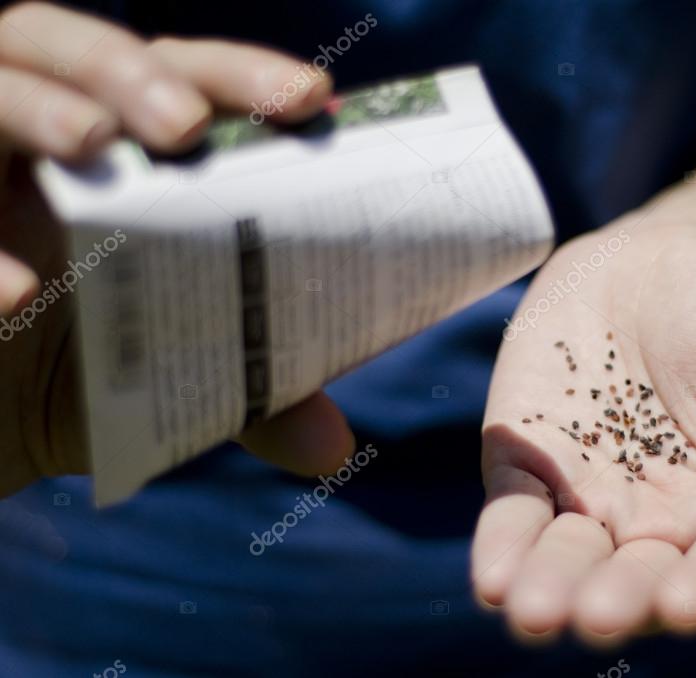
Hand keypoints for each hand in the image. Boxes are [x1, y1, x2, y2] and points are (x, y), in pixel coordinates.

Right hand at [0, 2, 352, 496]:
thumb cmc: (81, 373)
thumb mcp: (171, 383)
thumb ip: (250, 397)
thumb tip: (329, 446)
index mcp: (126, 158)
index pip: (182, 81)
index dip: (241, 76)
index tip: (311, 99)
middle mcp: (45, 142)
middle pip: (75, 50)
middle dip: (132, 71)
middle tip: (187, 124)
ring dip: (35, 99)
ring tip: (89, 140)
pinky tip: (11, 294)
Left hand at [471, 205, 695, 640]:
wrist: (669, 255)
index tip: (682, 603)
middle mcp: (660, 524)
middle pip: (637, 579)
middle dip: (616, 600)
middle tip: (596, 616)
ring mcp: (590, 496)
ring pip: (567, 556)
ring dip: (550, 587)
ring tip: (533, 612)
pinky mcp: (531, 461)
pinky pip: (514, 508)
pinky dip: (503, 542)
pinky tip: (494, 577)